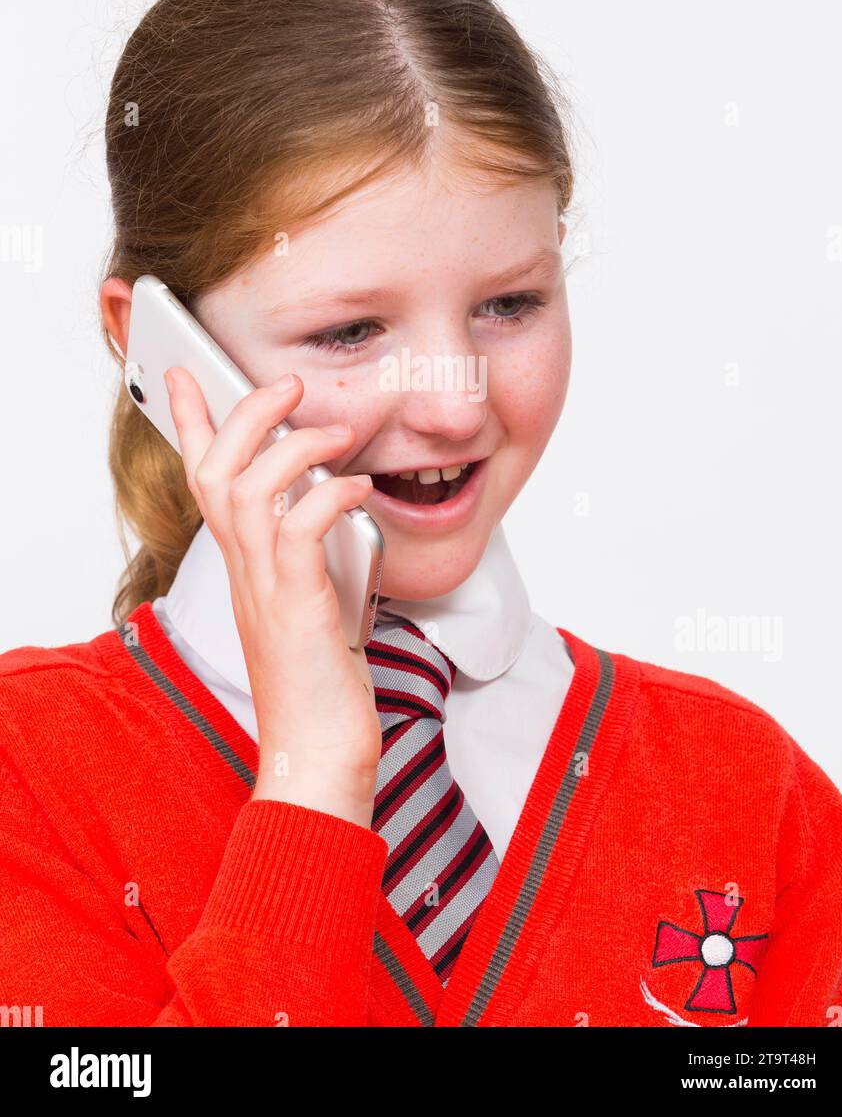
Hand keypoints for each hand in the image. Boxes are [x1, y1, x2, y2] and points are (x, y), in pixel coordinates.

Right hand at [165, 366, 381, 827]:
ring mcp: (266, 589)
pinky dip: (328, 495)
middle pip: (215, 471)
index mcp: (245, 568)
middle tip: (282, 384)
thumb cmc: (319, 689)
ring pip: (248, 490)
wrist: (317, 758)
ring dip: (292, 447)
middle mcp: (245, 572)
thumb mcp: (311, 605)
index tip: (188, 376)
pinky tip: (358, 487)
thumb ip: (312, 559)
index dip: (190, 425)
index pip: (204, 482)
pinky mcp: (297, 607)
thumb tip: (338, 510)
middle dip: (242, 415)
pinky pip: (298, 531)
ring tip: (335, 431)